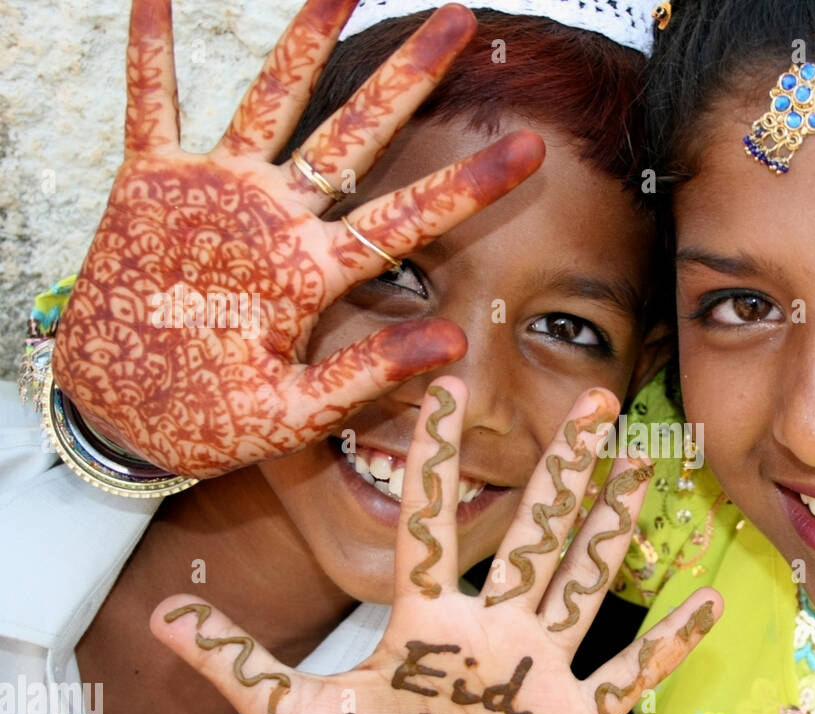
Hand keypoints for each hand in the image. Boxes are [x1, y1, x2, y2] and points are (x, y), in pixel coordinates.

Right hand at [54, 0, 544, 477]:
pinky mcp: (151, 187)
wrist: (133, 417)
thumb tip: (454, 343)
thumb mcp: (296, 412)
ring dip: (303, 42)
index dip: (469, 184)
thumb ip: (368, 376)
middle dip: (406, 79)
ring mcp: (221, 197)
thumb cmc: (217, 422)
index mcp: (317, 273)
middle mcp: (281, 221)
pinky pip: (151, 108)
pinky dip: (152, 56)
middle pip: (355, 136)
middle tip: (461, 19)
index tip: (534, 149)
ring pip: (270, 102)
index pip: (409, 218)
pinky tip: (156, 0)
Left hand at [149, 378, 721, 713]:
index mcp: (426, 623)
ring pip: (584, 584)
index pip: (429, 525)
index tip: (444, 387)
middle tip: (594, 404)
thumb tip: (158, 615)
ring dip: (616, 528)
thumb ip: (235, 667)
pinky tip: (709, 601)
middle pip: (531, 536)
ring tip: (648, 464)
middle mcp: (490, 631)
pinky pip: (629, 677)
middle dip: (563, 472)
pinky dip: (669, 644)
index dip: (433, 458)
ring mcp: (538, 671)